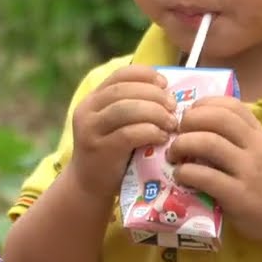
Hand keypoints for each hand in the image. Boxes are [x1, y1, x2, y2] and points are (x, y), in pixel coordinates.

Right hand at [68, 64, 176, 196]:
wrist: (89, 186)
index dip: (144, 74)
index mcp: (93, 98)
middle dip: (153, 95)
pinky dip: (149, 132)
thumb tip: (169, 93)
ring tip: (171, 123)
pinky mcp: (100, 150)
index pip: (119, 75)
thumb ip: (132, 107)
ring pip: (125, 109)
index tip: (164, 83)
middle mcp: (87, 110)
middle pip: (123, 90)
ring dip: (154, 112)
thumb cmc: (112, 152)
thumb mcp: (116, 124)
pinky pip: (128, 134)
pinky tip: (162, 137)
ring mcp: (90, 130)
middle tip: (174, 106)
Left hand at [166, 96, 261, 241]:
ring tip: (174, 155)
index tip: (189, 115)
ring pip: (208, 142)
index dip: (204, 104)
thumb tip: (200, 122)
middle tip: (177, 133)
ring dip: (182, 144)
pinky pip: (205, 175)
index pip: (231, 105)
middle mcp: (256, 147)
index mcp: (261, 134)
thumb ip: (240, 137)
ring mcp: (249, 171)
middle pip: (217, 118)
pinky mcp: (238, 195)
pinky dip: (186, 172)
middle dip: (189, 120)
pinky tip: (181, 176)